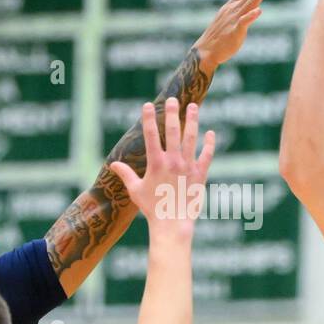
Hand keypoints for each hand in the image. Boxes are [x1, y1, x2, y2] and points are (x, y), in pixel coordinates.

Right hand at [109, 98, 213, 237]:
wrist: (172, 224)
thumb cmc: (152, 208)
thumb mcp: (135, 190)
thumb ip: (126, 174)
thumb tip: (112, 164)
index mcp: (156, 163)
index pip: (150, 136)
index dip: (148, 119)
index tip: (148, 105)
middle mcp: (173, 162)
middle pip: (172, 131)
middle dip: (172, 113)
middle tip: (172, 99)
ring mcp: (188, 167)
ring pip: (191, 138)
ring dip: (192, 121)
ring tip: (194, 106)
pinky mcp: (200, 174)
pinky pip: (207, 155)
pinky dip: (209, 144)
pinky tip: (211, 133)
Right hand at [192, 0, 276, 68]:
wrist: (206, 50)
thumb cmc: (219, 32)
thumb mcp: (230, 9)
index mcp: (232, 5)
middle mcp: (233, 9)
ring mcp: (233, 20)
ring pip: (248, 5)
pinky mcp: (234, 32)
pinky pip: (243, 23)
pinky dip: (250, 16)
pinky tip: (259, 11)